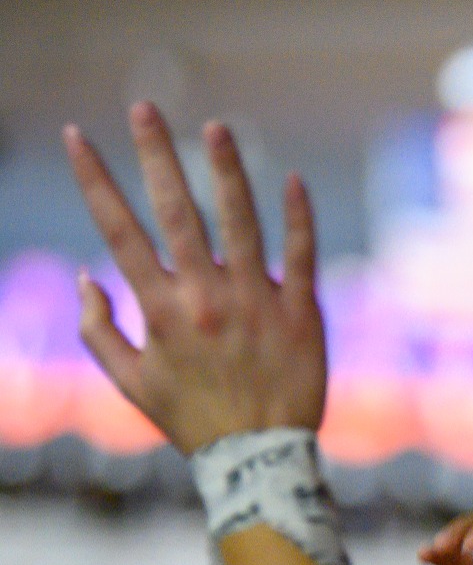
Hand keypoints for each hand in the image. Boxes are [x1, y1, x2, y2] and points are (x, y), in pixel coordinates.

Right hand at [63, 103, 325, 454]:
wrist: (259, 457)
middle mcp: (206, 297)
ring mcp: (257, 301)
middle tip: (145, 107)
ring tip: (217, 127)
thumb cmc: (191, 418)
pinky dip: (299, 216)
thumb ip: (98, 329)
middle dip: (157, 154)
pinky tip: (293, 180)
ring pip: (243, 222)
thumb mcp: (129, 381)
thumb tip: (86, 275)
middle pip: (177, 212)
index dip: (95, 180)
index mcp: (160, 309)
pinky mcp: (302, 311)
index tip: (77, 136)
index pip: (119, 231)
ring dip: (228, 171)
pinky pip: (303, 254)